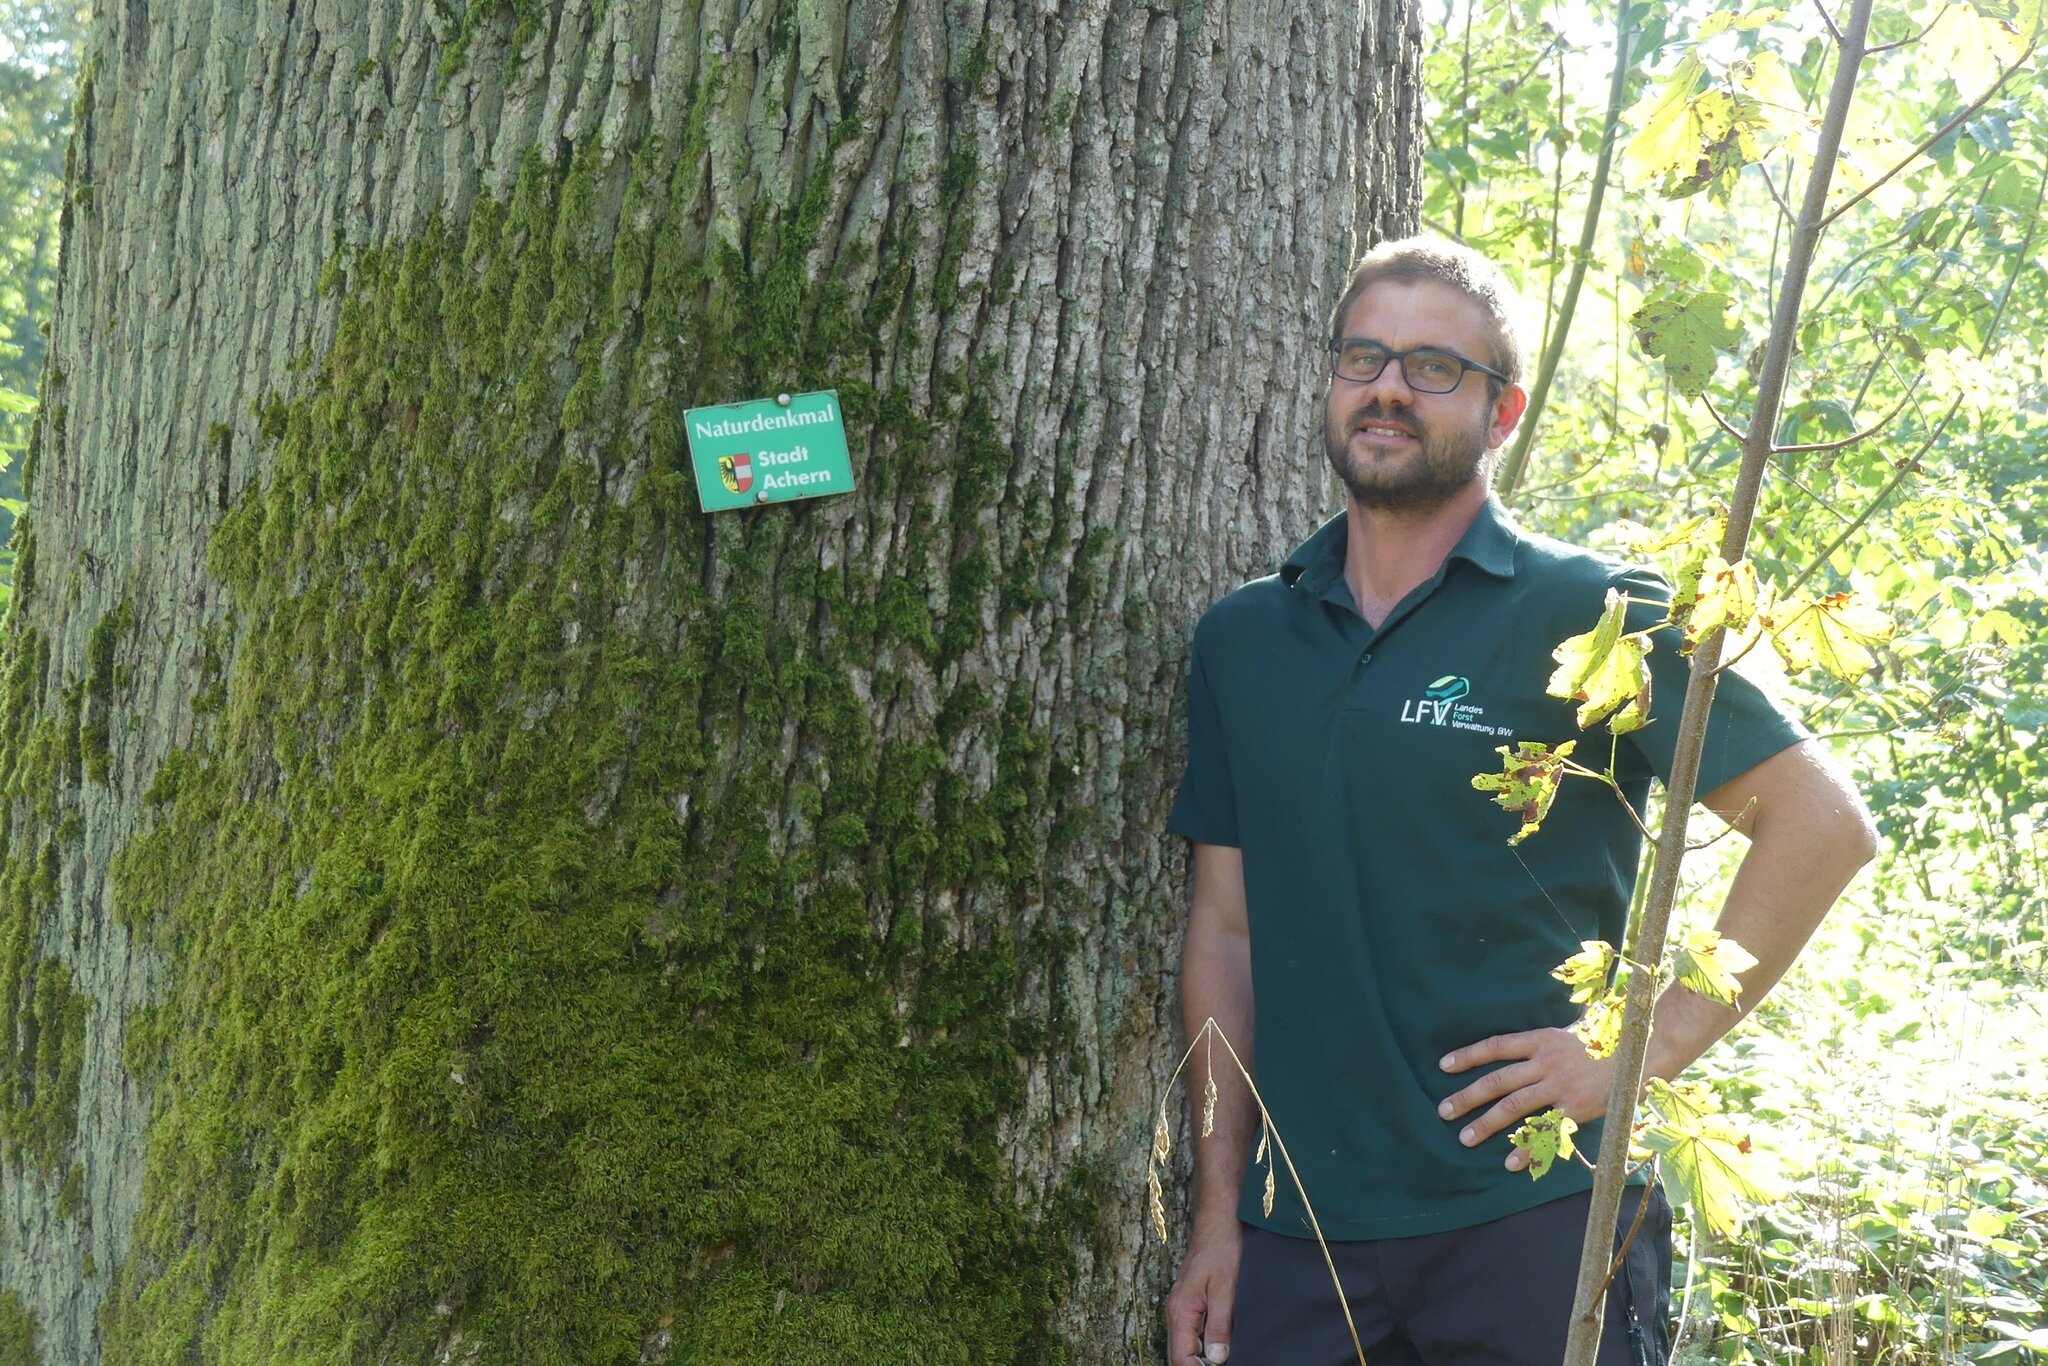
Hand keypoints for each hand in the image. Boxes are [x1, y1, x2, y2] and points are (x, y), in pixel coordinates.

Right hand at [1165, 1220, 1240, 1364]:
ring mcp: (1180, 1307)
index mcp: (1181, 1311)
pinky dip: (1200, 1347)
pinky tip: (1218, 1348)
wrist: (1218, 1222)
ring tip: (1222, 1361)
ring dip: (1199, 1359)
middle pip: (1179, 1355)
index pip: (1181, 1358)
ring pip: (1184, 1345)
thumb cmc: (1222, 1250)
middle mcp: (1175, 1312)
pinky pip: (1190, 1333)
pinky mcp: (1189, 1303)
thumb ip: (1219, 1326)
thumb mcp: (1226, 1290)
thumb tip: (1217, 1358)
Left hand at [1437, 1028, 1614, 1171]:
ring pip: (1514, 1106)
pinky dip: (1528, 1147)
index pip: (1496, 1046)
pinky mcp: (1576, 1109)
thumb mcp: (1570, 1033)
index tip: (1443, 1066)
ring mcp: (1560, 1086)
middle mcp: (1545, 1062)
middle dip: (1467, 1097)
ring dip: (1487, 1124)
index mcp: (1541, 1040)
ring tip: (1465, 1138)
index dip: (1468, 1056)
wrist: (1642, 1053)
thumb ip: (1544, 1045)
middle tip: (1443, 1112)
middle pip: (1497, 1081)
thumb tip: (1521, 1051)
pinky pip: (1546, 1130)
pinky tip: (1511, 1162)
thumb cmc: (1606, 1043)